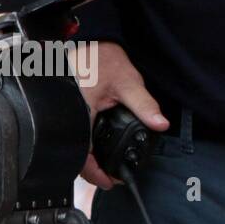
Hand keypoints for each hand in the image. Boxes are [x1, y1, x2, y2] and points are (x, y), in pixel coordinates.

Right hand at [75, 40, 168, 189]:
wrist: (89, 41)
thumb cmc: (103, 59)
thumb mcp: (128, 83)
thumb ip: (144, 105)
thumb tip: (160, 124)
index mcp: (79, 114)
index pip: (82, 155)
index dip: (95, 173)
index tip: (109, 182)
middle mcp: (67, 117)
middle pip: (74, 154)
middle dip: (92, 169)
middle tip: (110, 177)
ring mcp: (63, 114)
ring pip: (72, 145)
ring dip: (86, 157)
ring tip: (104, 166)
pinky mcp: (65, 109)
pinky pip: (71, 133)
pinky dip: (83, 142)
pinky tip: (96, 144)